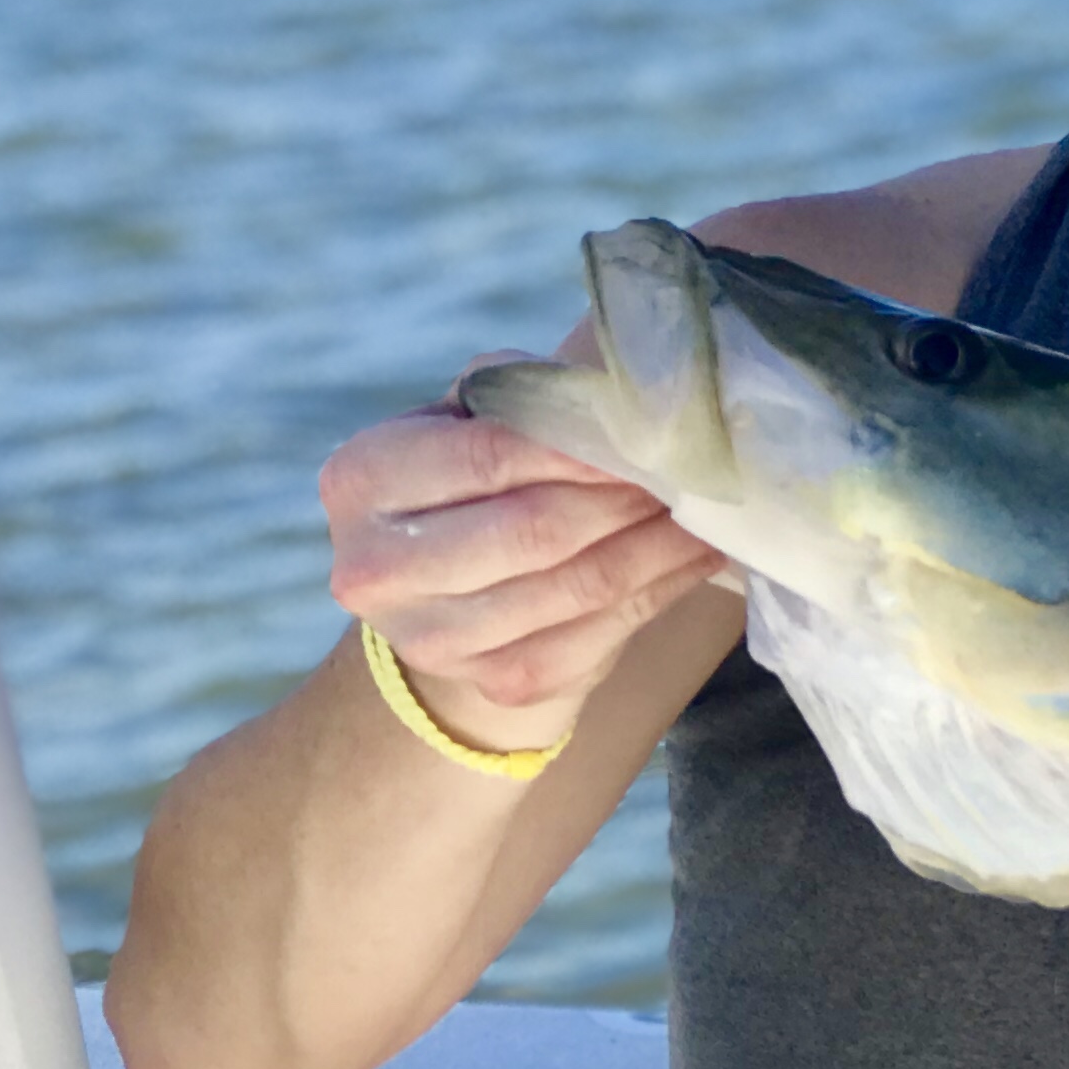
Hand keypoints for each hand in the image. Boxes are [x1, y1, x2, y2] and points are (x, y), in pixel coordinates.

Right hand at [320, 388, 723, 753]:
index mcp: (362, 479)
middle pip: (535, 528)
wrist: (446, 598)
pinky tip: (697, 555)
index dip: (579, 445)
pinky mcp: (497, 681)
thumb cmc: (470, 484)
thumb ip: (521, 397)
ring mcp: (433, 637)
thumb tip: (619, 387)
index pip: (486, 454)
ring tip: (707, 507)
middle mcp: (376, 568)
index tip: (647, 431)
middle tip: (687, 469)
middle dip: (624, 495)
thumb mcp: (469, 422)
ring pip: (578, 585)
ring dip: (658, 544)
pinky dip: (662, 588)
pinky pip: (601, 634)